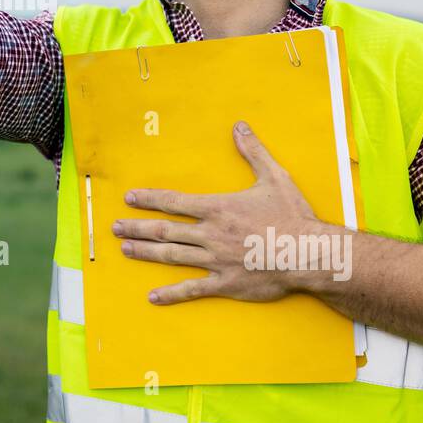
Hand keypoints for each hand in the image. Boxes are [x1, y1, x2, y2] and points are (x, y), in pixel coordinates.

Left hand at [114, 121, 324, 303]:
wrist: (308, 254)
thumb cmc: (292, 216)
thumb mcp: (274, 177)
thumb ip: (253, 152)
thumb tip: (239, 126)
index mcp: (218, 208)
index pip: (174, 202)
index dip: (149, 199)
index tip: (129, 198)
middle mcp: (210, 234)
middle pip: (165, 230)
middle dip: (137, 227)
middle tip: (114, 227)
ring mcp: (215, 260)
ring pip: (172, 256)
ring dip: (145, 252)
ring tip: (125, 250)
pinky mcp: (225, 283)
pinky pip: (192, 289)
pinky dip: (171, 293)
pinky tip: (153, 296)